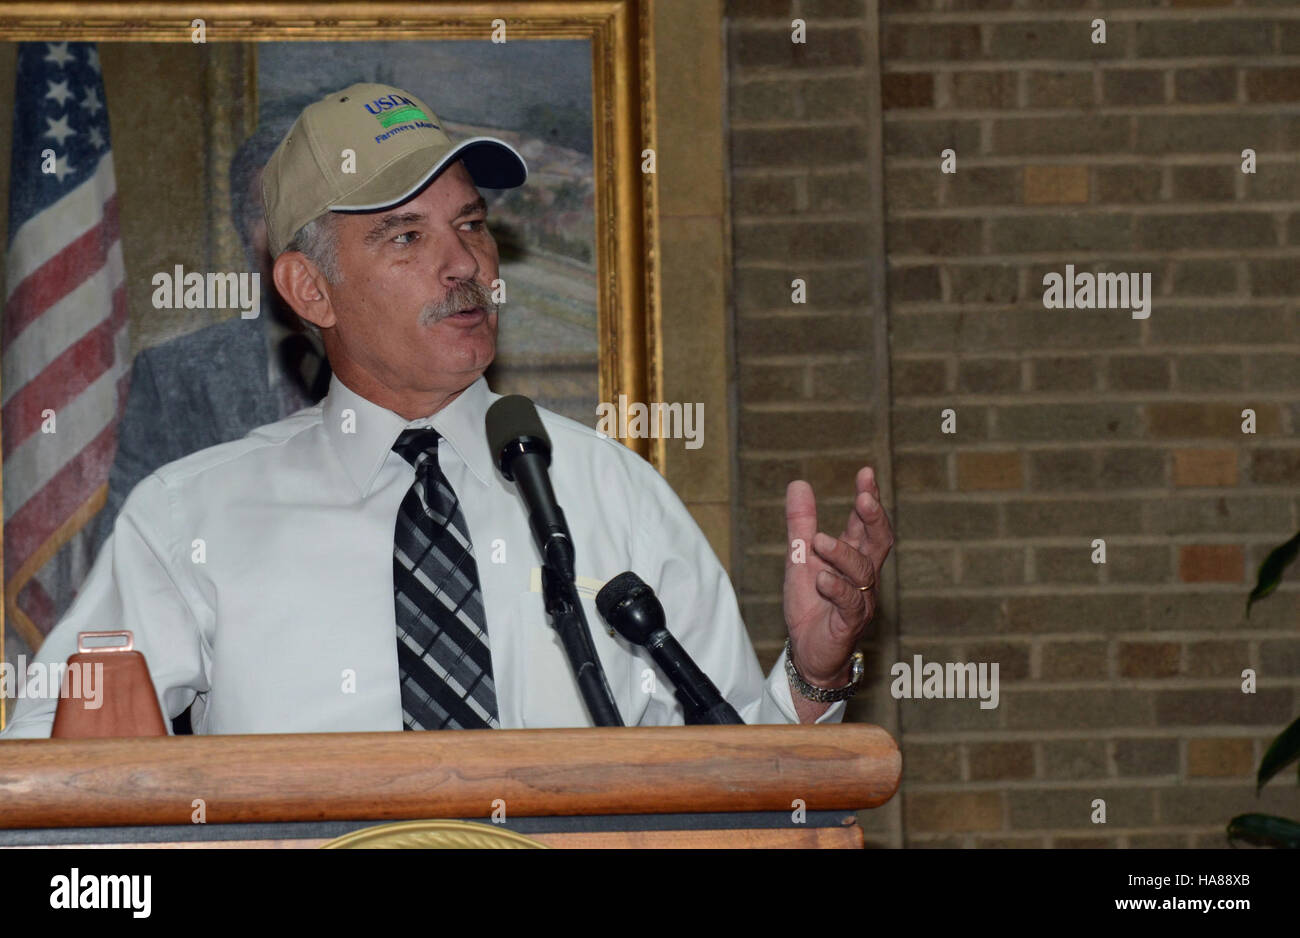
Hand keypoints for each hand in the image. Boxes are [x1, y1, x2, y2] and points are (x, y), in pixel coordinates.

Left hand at [783, 466, 893, 685]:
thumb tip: (798, 483)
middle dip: (874, 518)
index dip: (868, 498)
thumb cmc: (811, 605)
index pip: (865, 523)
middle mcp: (863, 576)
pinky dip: (837, 588)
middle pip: (878, 542)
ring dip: (842, 553)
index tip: (866, 474)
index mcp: (853, 557)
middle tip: (864, 498)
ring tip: (819, 541)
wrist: (808, 653)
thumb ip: (801, 525)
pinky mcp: (850, 623)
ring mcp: (860, 599)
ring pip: (863, 571)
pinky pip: (850, 602)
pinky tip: (822, 578)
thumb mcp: (800, 559)